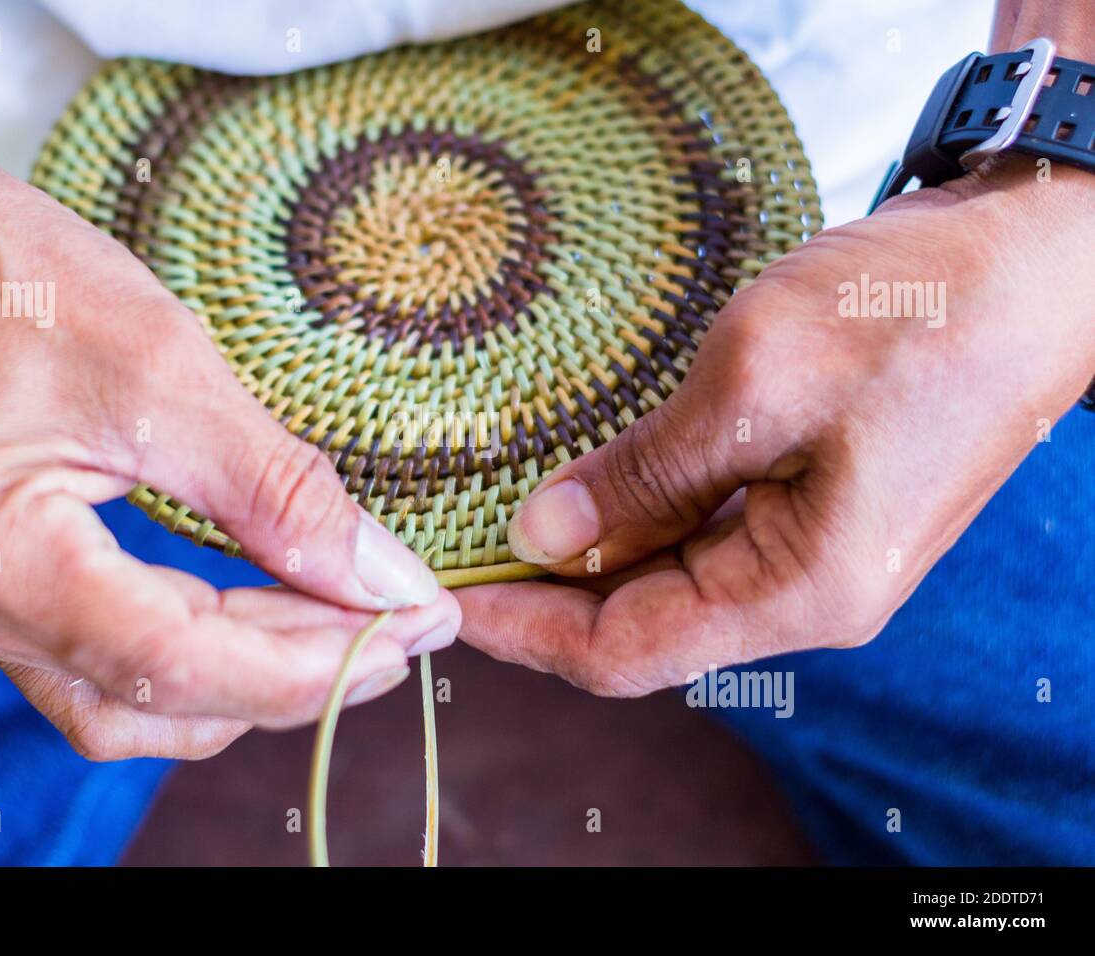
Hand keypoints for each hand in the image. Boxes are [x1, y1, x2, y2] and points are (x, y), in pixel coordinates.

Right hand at [0, 132, 458, 759]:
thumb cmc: (3, 275)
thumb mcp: (166, 371)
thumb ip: (280, 491)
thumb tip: (385, 580)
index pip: (174, 662)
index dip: (308, 666)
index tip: (410, 634)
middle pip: (158, 696)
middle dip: (291, 676)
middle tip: (397, 630)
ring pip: (131, 698)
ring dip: (246, 673)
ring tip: (347, 623)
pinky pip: (106, 654)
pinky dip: (199, 643)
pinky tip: (271, 608)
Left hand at [456, 159, 1094, 694]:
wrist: (1030, 259)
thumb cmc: (915, 309)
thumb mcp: (755, 381)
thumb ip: (642, 475)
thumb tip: (542, 535)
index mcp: (801, 591)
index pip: (624, 654)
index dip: (525, 632)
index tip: (443, 593)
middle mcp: (807, 595)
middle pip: (640, 626)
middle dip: (543, 595)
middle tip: (452, 547)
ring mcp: (813, 553)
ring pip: (668, 582)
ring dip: (585, 555)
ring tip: (498, 515)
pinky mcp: (813, 506)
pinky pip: (704, 538)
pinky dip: (637, 518)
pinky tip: (588, 487)